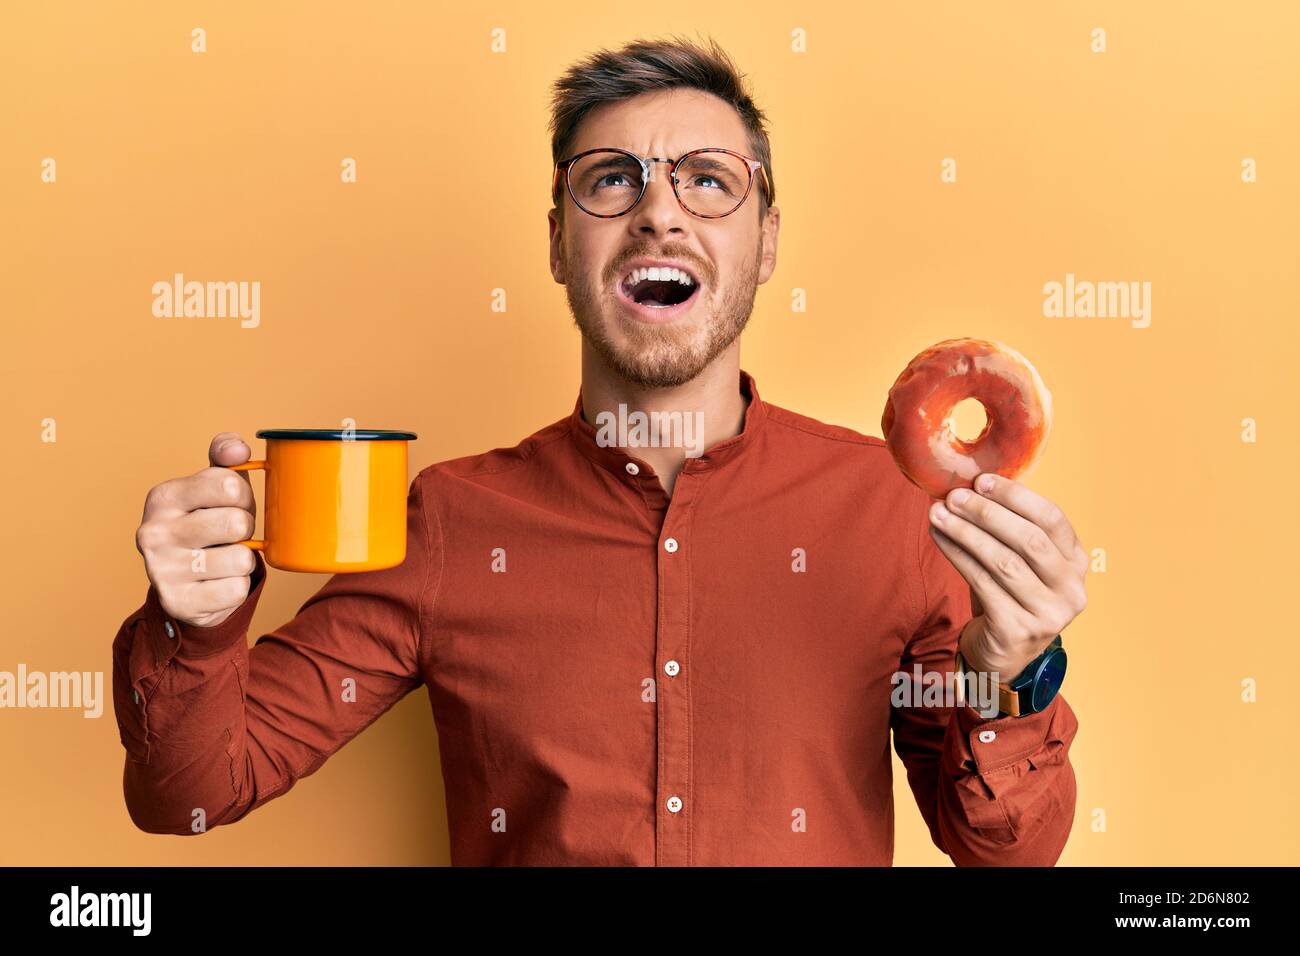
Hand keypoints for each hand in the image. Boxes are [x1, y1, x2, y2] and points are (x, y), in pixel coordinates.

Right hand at [134, 432, 260, 627]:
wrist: (187, 583)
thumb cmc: (208, 523)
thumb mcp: (213, 486)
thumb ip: (225, 457)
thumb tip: (238, 449)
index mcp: (163, 497)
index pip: (230, 485)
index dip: (243, 496)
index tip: (232, 504)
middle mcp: (154, 532)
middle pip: (237, 523)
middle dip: (246, 529)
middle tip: (230, 535)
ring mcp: (162, 570)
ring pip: (241, 559)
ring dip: (243, 561)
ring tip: (223, 558)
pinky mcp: (178, 602)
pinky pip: (236, 590)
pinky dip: (236, 587)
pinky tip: (217, 582)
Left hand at [927, 472, 1087, 680]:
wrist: (1004, 653)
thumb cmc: (1010, 594)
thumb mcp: (1022, 561)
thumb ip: (1009, 527)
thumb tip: (970, 485)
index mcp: (1077, 562)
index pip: (1053, 519)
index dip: (1016, 497)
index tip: (982, 481)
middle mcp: (1070, 589)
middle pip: (1029, 540)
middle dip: (987, 513)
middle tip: (954, 496)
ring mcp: (1048, 614)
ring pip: (1002, 562)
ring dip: (965, 533)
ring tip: (938, 514)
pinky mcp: (1018, 631)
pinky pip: (981, 584)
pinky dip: (956, 556)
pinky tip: (939, 538)